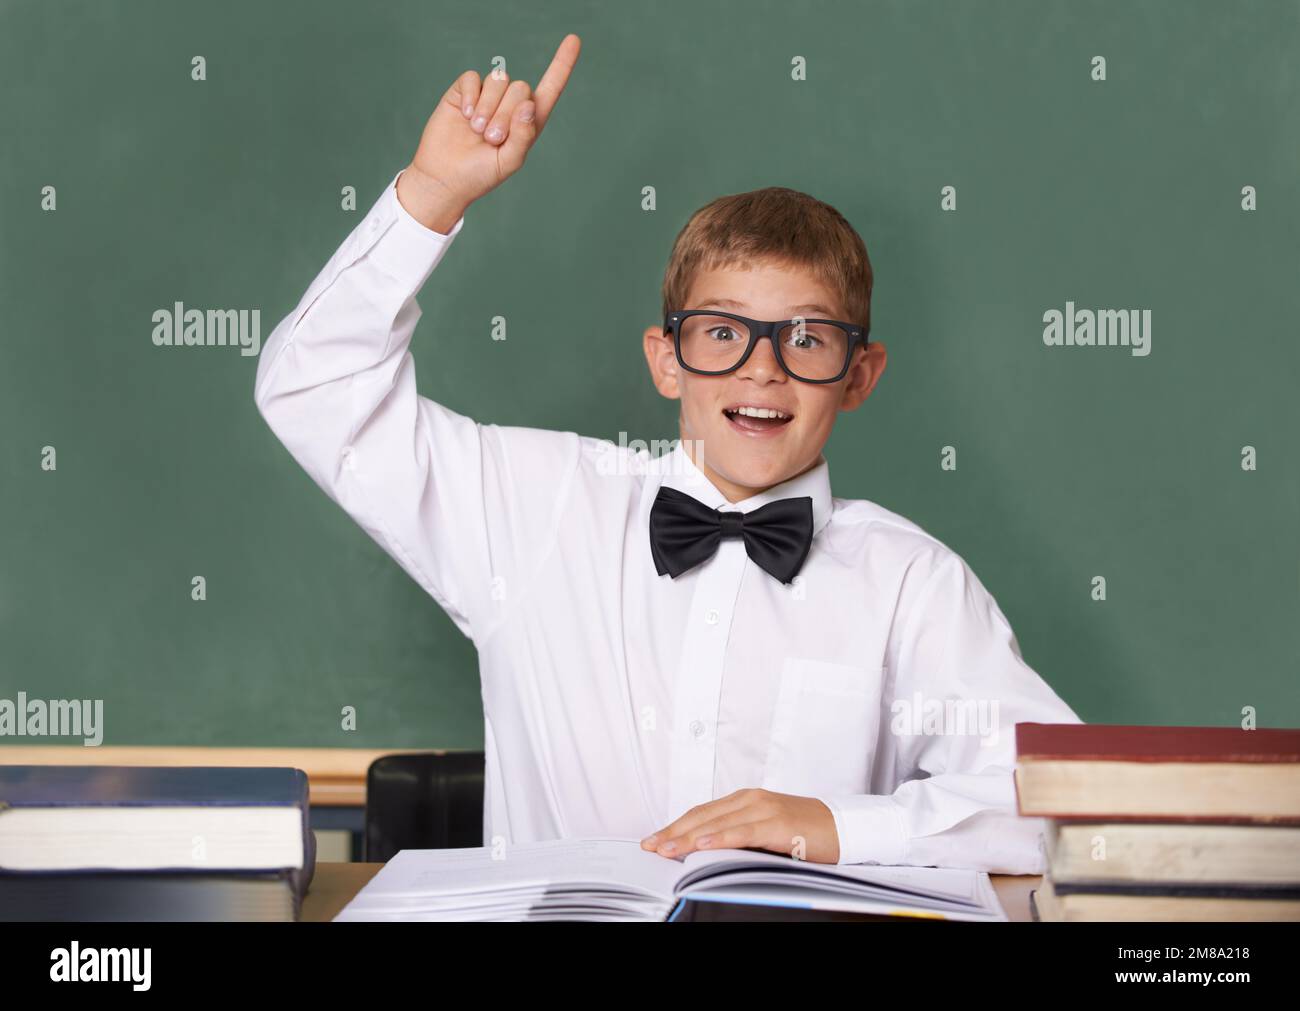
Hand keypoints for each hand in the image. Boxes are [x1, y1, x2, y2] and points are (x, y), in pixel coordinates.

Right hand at [396, 33, 581, 231]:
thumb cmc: (479, 174)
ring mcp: (486, 96)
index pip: (550, 89)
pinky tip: (464, 115)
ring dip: (488, 108)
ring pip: (499, 80)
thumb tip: (528, 105)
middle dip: (506, 114)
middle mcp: (510, 105)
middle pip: (521, 87)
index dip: (562, 65)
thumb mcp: (508, 162)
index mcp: (527, 122)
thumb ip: (523, 136)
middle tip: (491, 139)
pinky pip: (473, 78)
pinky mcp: (463, 91)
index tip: (574, 39)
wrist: (444, 177)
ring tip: (476, 131)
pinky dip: (470, 96)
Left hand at [640, 789, 841, 863]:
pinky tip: (701, 846)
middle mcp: (751, 799)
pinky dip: (719, 839)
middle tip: (649, 846)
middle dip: (673, 832)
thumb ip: (738, 835)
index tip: (653, 840)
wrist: (845, 827)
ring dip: (687, 837)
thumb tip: (704, 852)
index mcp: (746, 800)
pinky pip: (742, 832)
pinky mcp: (778, 823)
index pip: (701, 813)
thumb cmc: (807, 833)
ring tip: (665, 849)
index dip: (675, 826)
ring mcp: (764, 809)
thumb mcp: (765, 832)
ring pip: (717, 823)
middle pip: (703, 816)